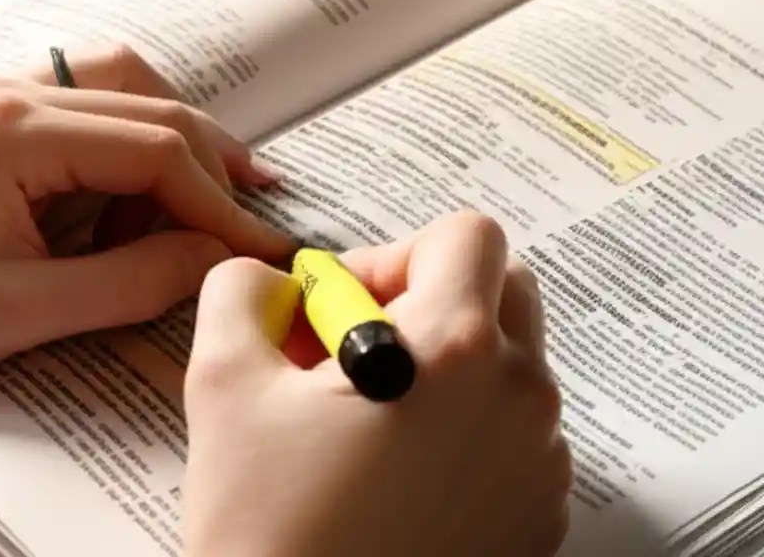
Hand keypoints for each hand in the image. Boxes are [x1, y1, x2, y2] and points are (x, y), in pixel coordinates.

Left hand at [0, 44, 293, 387]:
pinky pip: (84, 115)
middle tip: (252, 224)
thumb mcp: (23, 312)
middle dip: (209, 168)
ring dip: (171, 146)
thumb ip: (132, 282)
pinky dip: (127, 151)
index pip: (155, 150)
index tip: (263, 250)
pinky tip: (136, 204)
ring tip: (203, 211)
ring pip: (121, 94)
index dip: (218, 205)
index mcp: (16, 131)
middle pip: (149, 107)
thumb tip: (213, 259)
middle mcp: (10, 95)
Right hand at [181, 211, 570, 556]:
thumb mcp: (223, 381)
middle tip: (360, 350)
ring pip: (508, 366)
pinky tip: (397, 475)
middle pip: (502, 292)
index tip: (347, 309)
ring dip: (446, 369)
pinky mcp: (540, 515)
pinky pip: (515, 435)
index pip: (466, 236)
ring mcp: (539, 462)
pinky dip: (465, 432)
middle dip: (430, 300)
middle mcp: (518, 397)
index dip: (395, 254)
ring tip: (368, 422)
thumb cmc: (270, 527)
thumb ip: (243, 289)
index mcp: (454, 349)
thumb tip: (272, 278)